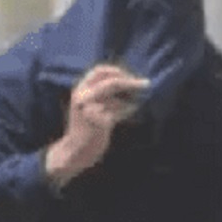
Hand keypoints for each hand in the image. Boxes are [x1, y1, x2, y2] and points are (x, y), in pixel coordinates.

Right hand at [45, 63, 148, 185]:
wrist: (76, 150)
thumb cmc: (86, 127)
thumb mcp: (88, 104)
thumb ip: (103, 93)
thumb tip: (129, 82)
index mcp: (80, 90)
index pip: (99, 71)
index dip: (117, 71)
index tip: (129, 75)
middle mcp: (83, 98)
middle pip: (112, 83)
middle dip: (131, 82)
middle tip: (146, 84)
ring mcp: (91, 110)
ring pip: (118, 100)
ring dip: (128, 102)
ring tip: (131, 106)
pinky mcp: (100, 123)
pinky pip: (120, 113)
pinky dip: (127, 111)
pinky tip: (130, 111)